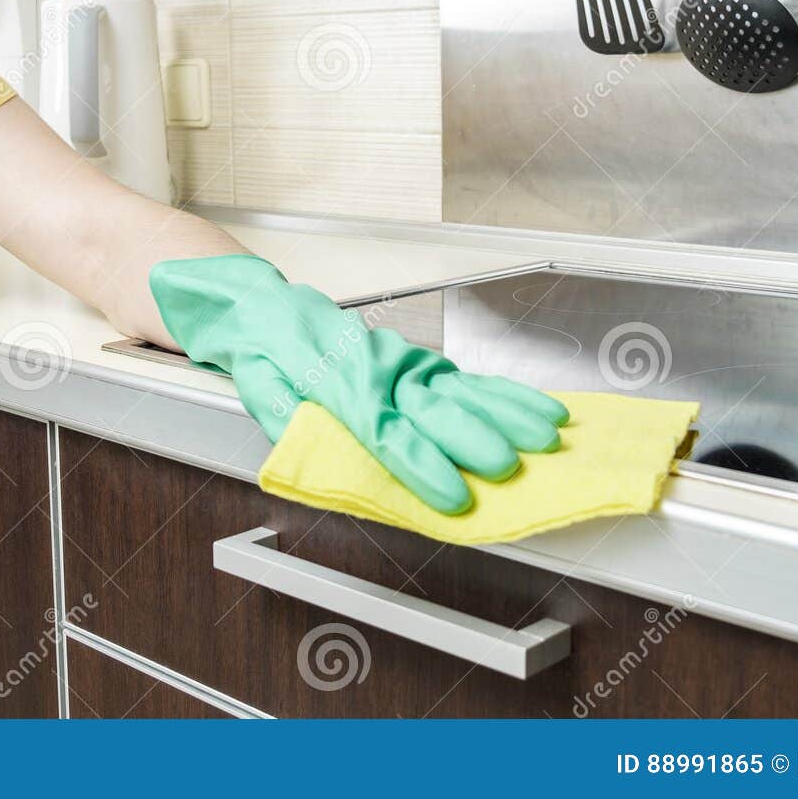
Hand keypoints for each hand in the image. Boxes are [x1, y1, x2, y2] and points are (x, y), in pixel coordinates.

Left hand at [148, 253, 567, 513]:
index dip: (418, 463)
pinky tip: (537, 411)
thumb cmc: (259, 348)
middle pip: (430, 406)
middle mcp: (374, 366)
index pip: (381, 428)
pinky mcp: (413, 359)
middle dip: (471, 437)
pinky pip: (463, 378)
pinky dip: (503, 394)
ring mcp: (399, 359)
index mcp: (333, 379)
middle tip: (508, 467)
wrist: (261, 304)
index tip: (449, 494)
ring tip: (546, 435)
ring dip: (504, 411)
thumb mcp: (251, 381)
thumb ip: (279, 411)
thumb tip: (304, 439)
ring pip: (459, 387)